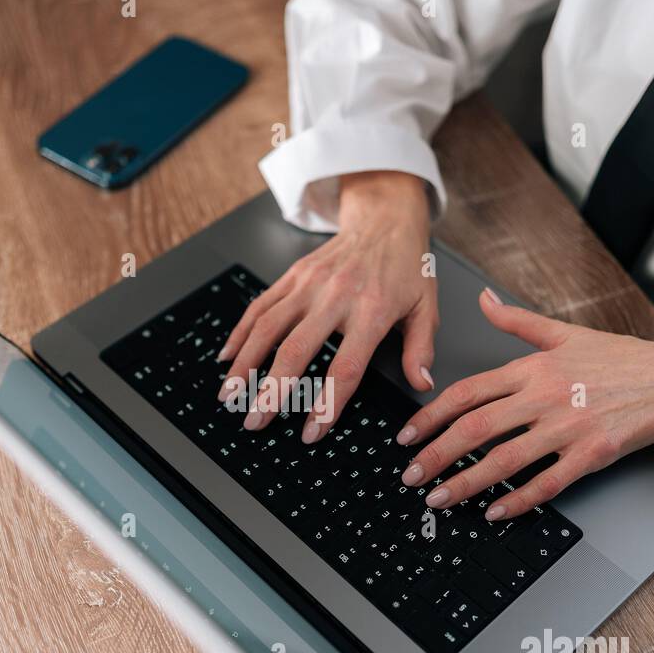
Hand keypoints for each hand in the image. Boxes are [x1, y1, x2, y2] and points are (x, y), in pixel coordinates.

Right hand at [217, 170, 435, 443]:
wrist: (385, 219)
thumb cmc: (406, 268)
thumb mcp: (426, 308)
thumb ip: (420, 349)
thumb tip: (421, 385)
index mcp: (371, 312)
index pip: (345, 368)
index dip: (326, 405)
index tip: (310, 433)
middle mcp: (335, 297)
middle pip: (296, 350)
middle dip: (271, 391)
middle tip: (255, 421)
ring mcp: (309, 284)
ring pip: (268, 327)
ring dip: (245, 363)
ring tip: (230, 394)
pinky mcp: (292, 275)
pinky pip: (260, 306)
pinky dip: (240, 332)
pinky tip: (227, 356)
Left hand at [397, 288, 653, 519]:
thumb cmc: (623, 360)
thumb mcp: (565, 333)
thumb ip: (517, 321)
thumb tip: (482, 300)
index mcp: (533, 368)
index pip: (468, 392)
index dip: (431, 416)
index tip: (407, 436)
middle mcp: (545, 396)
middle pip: (476, 428)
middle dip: (436, 455)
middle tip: (411, 475)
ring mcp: (568, 427)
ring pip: (504, 460)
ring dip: (466, 483)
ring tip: (439, 498)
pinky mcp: (592, 454)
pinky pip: (547, 483)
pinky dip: (517, 500)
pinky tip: (493, 512)